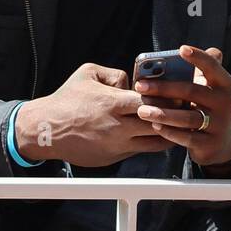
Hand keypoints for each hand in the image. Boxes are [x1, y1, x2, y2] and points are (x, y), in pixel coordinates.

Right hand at [14, 62, 172, 167]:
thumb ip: (114, 74)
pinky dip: (149, 143)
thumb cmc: (66, 99)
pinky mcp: (114, 158)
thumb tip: (131, 82)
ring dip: (167, 134)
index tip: (178, 95)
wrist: (46, 130)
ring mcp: (118, 145)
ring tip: (175, 125)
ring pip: (156, 142)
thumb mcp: (87, 73)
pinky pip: (140, 150)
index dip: (169, 98)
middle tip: (185, 111)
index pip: (154, 102)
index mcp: (114, 103)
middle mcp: (119, 126)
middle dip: (175, 117)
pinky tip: (154, 135)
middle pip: (160, 123)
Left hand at [135, 45, 230, 168]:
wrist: (221, 142)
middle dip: (164, 88)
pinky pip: (187, 137)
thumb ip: (196, 71)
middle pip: (192, 91)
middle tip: (140, 86)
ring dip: (162, 113)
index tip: (181, 49)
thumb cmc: (205, 107)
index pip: (212, 66)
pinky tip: (154, 126)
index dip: (198, 57)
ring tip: (142, 111)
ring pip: (187, 117)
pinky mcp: (210, 143)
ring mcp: (219, 124)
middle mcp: (225, 102)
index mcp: (223, 84)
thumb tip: (182, 49)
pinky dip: (169, 132)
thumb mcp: (206, 89)